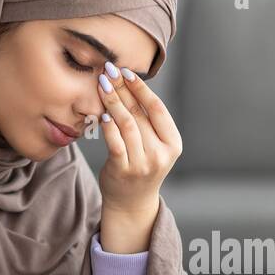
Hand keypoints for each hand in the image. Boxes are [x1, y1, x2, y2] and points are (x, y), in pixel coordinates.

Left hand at [95, 62, 181, 220]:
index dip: (141, 88)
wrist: (132, 202)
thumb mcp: (154, 145)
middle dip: (122, 89)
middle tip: (108, 71)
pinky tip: (102, 114)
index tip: (126, 72)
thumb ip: (147, 121)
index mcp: (173, 143)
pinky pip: (115, 142)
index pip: (157, 108)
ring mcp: (143, 164)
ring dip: (112, 102)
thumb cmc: (141, 166)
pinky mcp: (124, 170)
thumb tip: (128, 82)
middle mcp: (160, 153)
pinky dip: (108, 126)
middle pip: (139, 113)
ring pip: (127, 125)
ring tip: (101, 86)